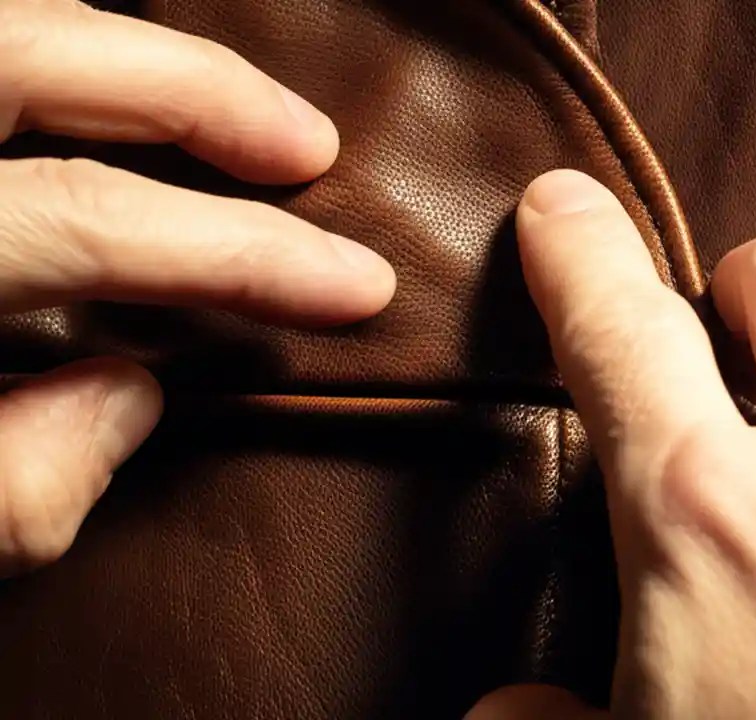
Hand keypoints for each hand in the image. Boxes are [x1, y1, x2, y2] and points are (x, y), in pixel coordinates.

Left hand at [0, 0, 394, 576]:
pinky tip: (103, 113)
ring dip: (130, 61)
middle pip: (32, 53)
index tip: (357, 287)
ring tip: (229, 114)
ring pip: (3, 25)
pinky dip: (54, 69)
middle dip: (195, 90)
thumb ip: (19, 482)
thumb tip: (131, 389)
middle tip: (312, 146)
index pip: (85, 220)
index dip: (237, 249)